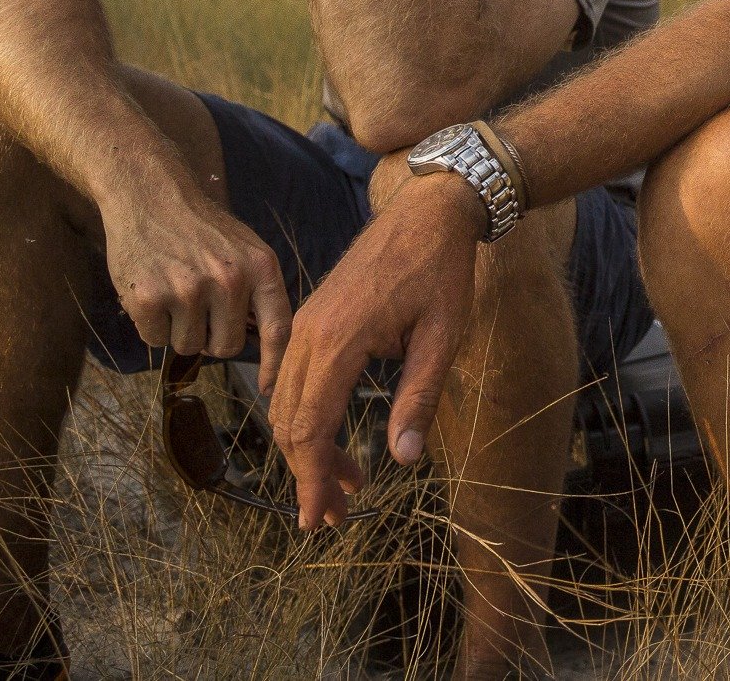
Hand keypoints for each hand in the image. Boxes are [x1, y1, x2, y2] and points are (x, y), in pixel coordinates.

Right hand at [105, 183, 292, 392]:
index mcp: (260, 267)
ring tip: (173, 289)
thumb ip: (257, 290)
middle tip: (196, 304)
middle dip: (210, 337)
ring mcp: (188, 289)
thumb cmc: (200, 227)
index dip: (274, 365)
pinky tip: (151, 289)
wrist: (150, 194)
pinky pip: (155, 340)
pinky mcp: (149, 298)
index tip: (270, 389)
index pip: (278, 329)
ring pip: (188, 347)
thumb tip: (265, 346)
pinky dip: (150, 324)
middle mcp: (229, 279)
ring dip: (178, 329)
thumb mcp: (245, 248)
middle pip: (225, 348)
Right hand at [269, 160, 481, 527]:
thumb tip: (403, 460)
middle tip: (335, 516)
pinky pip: (291, 379)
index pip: (310, 429)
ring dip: (308, 449)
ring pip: (286, 404)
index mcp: (338, 340)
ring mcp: (304, 324)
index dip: (312, 480)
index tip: (320, 518)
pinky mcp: (310, 318)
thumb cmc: (442, 272)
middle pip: (289, 424)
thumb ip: (419, 399)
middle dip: (308, 475)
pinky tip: (331, 437)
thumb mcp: (443, 339)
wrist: (428, 212)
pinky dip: (305, 416)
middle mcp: (308, 333)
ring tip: (346, 484)